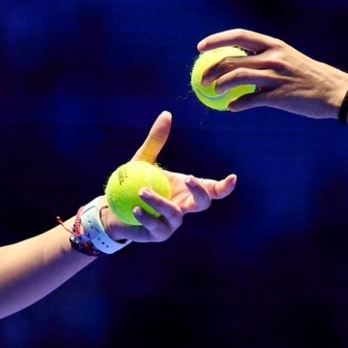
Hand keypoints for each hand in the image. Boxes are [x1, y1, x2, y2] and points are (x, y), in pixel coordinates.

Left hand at [106, 110, 237, 244]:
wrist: (114, 208)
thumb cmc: (132, 183)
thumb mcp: (143, 159)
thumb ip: (156, 140)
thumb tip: (166, 113)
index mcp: (185, 189)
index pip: (211, 190)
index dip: (224, 187)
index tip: (232, 178)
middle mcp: (184, 207)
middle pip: (202, 203)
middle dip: (200, 191)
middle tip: (188, 177)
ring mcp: (173, 223)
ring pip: (175, 214)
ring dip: (160, 202)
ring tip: (141, 192)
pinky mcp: (158, 234)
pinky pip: (156, 226)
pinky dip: (147, 216)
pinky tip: (136, 208)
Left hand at [196, 29, 347, 119]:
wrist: (334, 92)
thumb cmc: (310, 77)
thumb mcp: (288, 59)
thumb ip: (266, 60)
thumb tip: (241, 66)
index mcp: (274, 45)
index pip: (239, 36)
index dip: (217, 40)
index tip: (200, 47)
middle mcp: (273, 57)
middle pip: (231, 59)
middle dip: (211, 69)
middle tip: (202, 78)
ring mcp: (274, 76)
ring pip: (236, 77)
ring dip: (220, 86)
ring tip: (214, 92)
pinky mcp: (278, 96)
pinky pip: (249, 100)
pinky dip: (237, 104)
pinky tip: (232, 108)